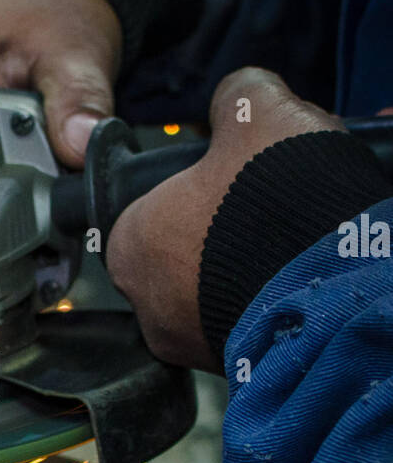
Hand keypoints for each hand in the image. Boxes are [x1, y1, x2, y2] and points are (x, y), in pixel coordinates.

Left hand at [105, 68, 341, 371]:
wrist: (331, 285)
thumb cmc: (278, 204)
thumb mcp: (258, 111)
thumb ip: (238, 95)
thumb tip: (240, 96)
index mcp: (130, 243)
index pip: (146, 210)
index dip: (189, 189)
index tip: (224, 181)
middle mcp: (147, 306)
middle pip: (182, 252)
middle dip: (223, 228)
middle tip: (266, 205)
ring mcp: (191, 345)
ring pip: (216, 291)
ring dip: (249, 264)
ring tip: (292, 236)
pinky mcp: (235, 367)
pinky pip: (247, 319)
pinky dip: (271, 296)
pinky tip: (300, 269)